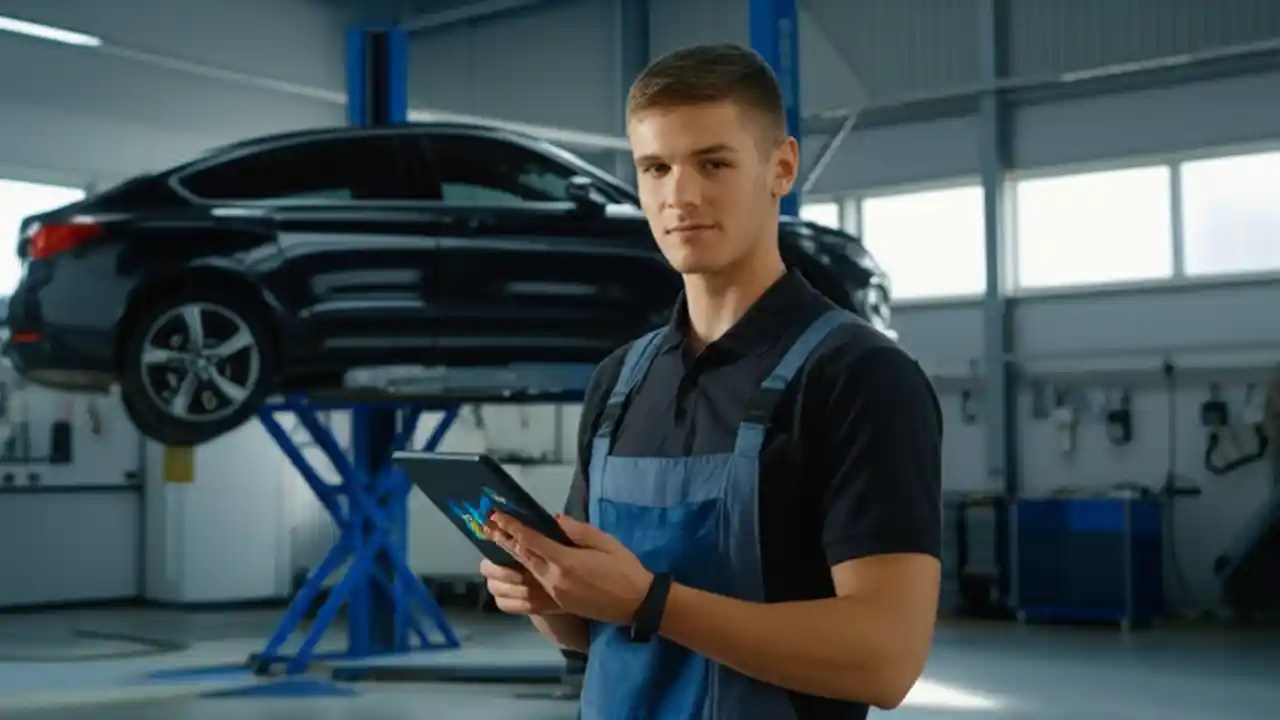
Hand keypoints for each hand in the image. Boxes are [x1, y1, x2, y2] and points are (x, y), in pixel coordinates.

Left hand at [487, 511, 653, 625]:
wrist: (636, 603)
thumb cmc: (624, 569)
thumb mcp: (605, 542)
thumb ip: (578, 530)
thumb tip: (555, 520)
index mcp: (565, 562)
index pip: (531, 540)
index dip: (512, 526)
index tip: (497, 515)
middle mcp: (554, 579)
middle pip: (521, 557)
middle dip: (503, 540)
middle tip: (488, 526)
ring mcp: (554, 594)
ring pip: (524, 574)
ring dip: (507, 559)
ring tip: (496, 546)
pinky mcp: (558, 604)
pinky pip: (531, 590)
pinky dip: (518, 580)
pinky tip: (512, 574)